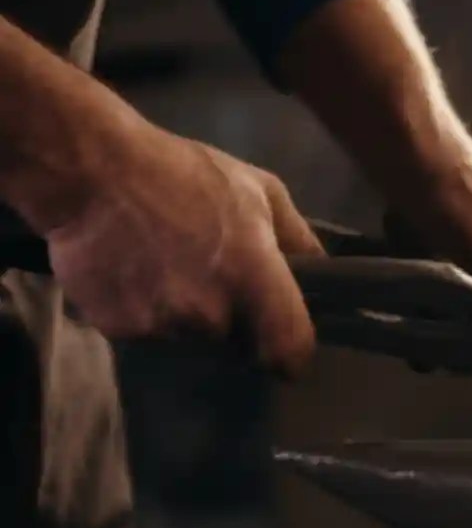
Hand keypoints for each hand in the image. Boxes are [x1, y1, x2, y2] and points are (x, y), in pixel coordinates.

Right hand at [41, 128, 324, 376]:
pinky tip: (137, 278)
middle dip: (233, 326)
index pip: (290, 351)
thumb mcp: (258, 190)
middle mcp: (212, 313)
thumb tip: (325, 272)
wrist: (90, 170)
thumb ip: (298, 238)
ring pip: (191, 344)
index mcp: (255, 278)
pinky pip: (148, 337)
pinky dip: (146, 317)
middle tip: (212, 284)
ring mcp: (164, 327)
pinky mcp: (121, 332)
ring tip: (170, 274)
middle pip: (236, 348)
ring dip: (188, 323)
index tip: (284, 349)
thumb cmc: (183, 173)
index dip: (292, 356)